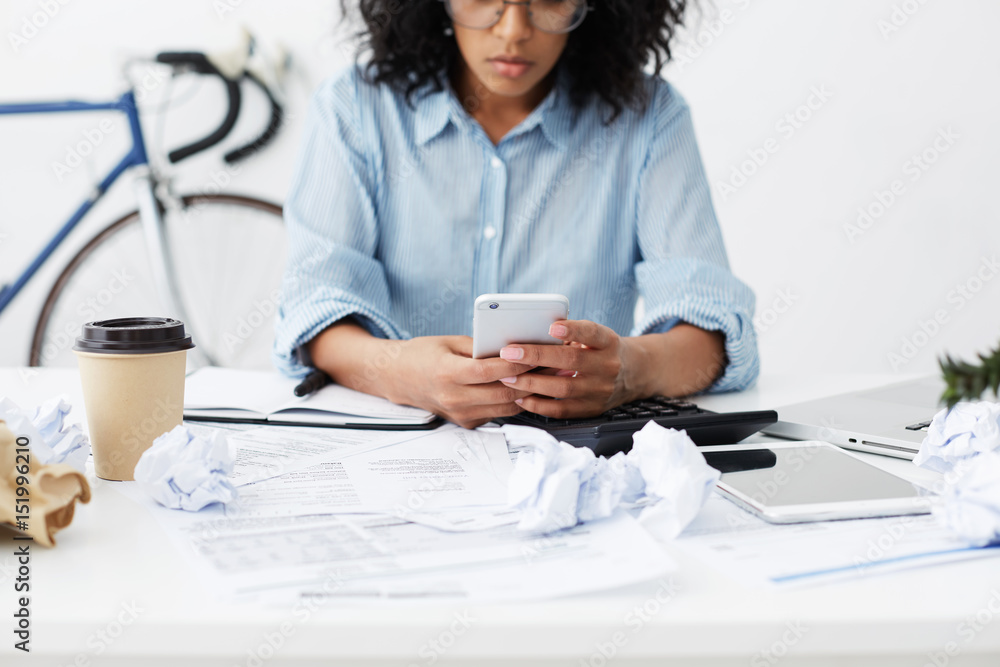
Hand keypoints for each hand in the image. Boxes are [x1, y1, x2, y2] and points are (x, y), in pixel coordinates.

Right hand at [385, 335, 535, 428]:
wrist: (399, 378)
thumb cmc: (424, 354)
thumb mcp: (450, 342)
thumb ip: (481, 347)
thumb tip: (514, 349)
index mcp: (447, 373)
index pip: (489, 371)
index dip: (516, 363)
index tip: (537, 353)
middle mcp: (454, 398)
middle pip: (502, 392)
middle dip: (532, 379)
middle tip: (554, 366)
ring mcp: (460, 414)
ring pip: (505, 407)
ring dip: (529, 393)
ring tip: (547, 377)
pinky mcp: (465, 422)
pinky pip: (497, 413)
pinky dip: (513, 401)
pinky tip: (526, 387)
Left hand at [496, 320, 644, 418]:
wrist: (633, 374)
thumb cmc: (602, 350)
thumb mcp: (596, 336)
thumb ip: (572, 333)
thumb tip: (532, 330)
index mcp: (608, 343)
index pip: (592, 333)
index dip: (573, 330)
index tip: (552, 326)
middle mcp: (607, 366)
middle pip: (571, 361)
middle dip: (536, 356)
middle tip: (509, 353)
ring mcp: (601, 391)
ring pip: (563, 388)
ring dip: (531, 383)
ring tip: (507, 377)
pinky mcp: (592, 409)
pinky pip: (562, 410)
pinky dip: (538, 404)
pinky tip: (520, 397)